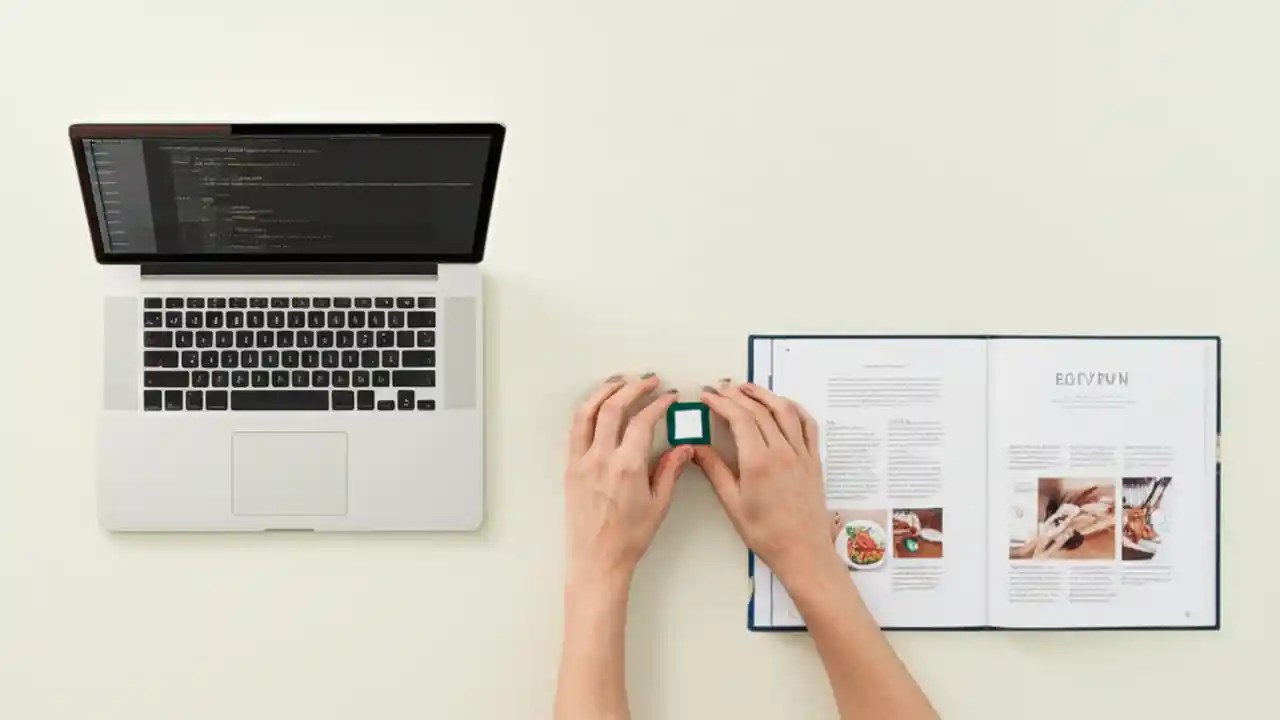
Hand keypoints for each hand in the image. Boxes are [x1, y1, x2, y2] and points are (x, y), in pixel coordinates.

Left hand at [564, 374, 692, 582]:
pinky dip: (587, 410)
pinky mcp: (571, 467)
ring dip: (605, 391)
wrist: (597, 560)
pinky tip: (598, 405)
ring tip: (620, 381)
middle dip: (633, 388)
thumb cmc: (629, 538)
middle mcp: (601, 459)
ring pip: (588, 412)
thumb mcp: (659, 505)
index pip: (643, 421)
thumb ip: (670, 470)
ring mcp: (582, 461)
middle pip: (614, 408)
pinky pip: (576, 429)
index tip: (669, 397)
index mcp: (627, 467)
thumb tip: (685, 446)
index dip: (658, 404)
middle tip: (649, 380)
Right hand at [693, 380, 840, 587]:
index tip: (707, 396)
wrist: (802, 551)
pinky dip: (795, 408)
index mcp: (758, 461)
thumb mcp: (732, 503)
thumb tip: (695, 447)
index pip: (739, 418)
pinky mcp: (813, 460)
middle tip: (721, 388)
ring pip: (784, 411)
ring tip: (748, 388)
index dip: (721, 402)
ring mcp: (801, 453)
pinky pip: (807, 425)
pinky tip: (784, 404)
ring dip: (765, 394)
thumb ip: (715, 470)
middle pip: (759, 410)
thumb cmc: (765, 533)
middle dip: (738, 395)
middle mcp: (782, 451)